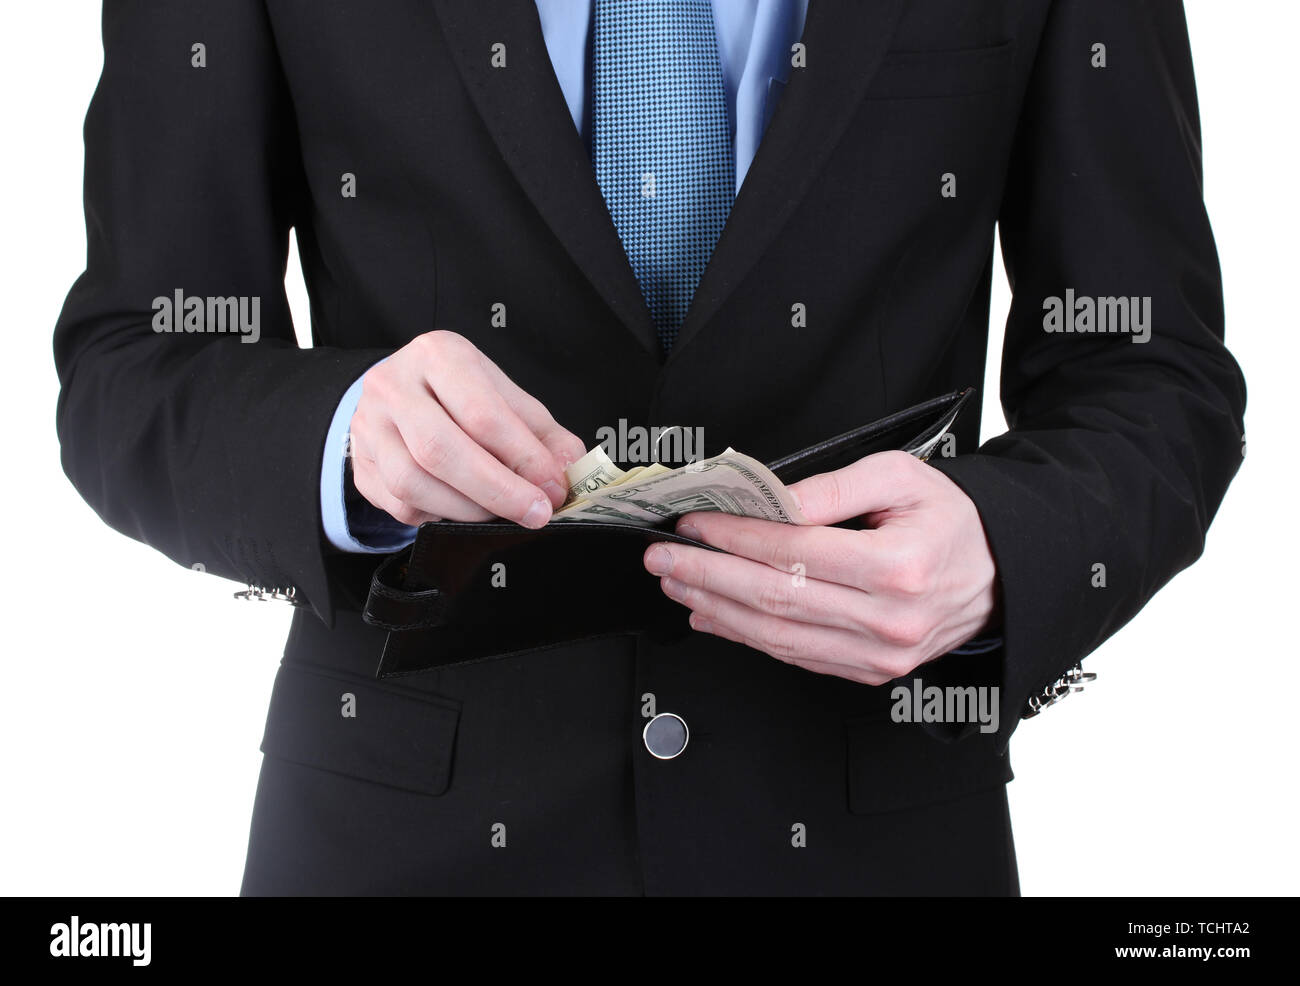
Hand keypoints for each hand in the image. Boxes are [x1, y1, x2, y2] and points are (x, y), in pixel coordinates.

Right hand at [349, 331, 586, 528]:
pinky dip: (440, 517)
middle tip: (535, 513)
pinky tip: (465, 510)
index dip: (523, 458)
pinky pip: (399, 506)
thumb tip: (567, 470)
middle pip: (441, 450)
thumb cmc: (463, 396)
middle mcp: (393, 385)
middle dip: (498, 491)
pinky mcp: (360, 466)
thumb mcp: (506, 398)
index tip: (553, 487)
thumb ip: (543, 434)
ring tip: (501, 514)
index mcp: (437, 355)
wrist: (402, 395)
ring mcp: (368, 427)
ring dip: (468, 510)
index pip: (482, 413)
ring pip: (413, 483)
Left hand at [642, 451, 999, 682]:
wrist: (999, 576)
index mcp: (897, 568)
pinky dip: (747, 636)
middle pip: (775, 598)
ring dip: (716, 609)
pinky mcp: (869, 672)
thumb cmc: (952, 522)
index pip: (794, 551)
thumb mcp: (902, 477)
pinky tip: (714, 615)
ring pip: (777, 636)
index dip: (735, 537)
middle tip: (663, 557)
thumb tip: (770, 498)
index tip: (696, 523)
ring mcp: (878, 655)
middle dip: (708, 575)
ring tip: (677, 583)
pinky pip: (795, 656)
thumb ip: (833, 487)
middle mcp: (886, 620)